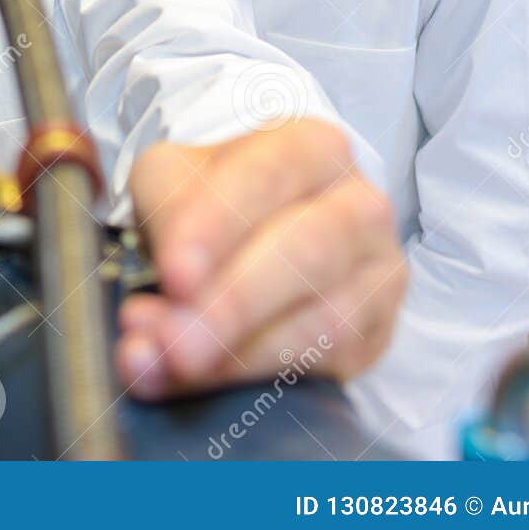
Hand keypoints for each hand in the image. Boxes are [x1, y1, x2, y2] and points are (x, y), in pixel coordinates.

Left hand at [115, 118, 406, 398]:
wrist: (253, 229)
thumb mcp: (171, 182)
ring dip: (236, 354)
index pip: (266, 178)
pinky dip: (252, 377)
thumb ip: (161, 225)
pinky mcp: (375, 334)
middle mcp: (359, 204)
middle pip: (306, 253)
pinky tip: (196, 381)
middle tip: (171, 343)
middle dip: (232, 305)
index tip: (173, 275)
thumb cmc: (211, 197)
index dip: (217, 227)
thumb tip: (150, 312)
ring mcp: (378, 272)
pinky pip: (323, 365)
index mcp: (311, 147)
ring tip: (167, 363)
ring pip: (321, 321)